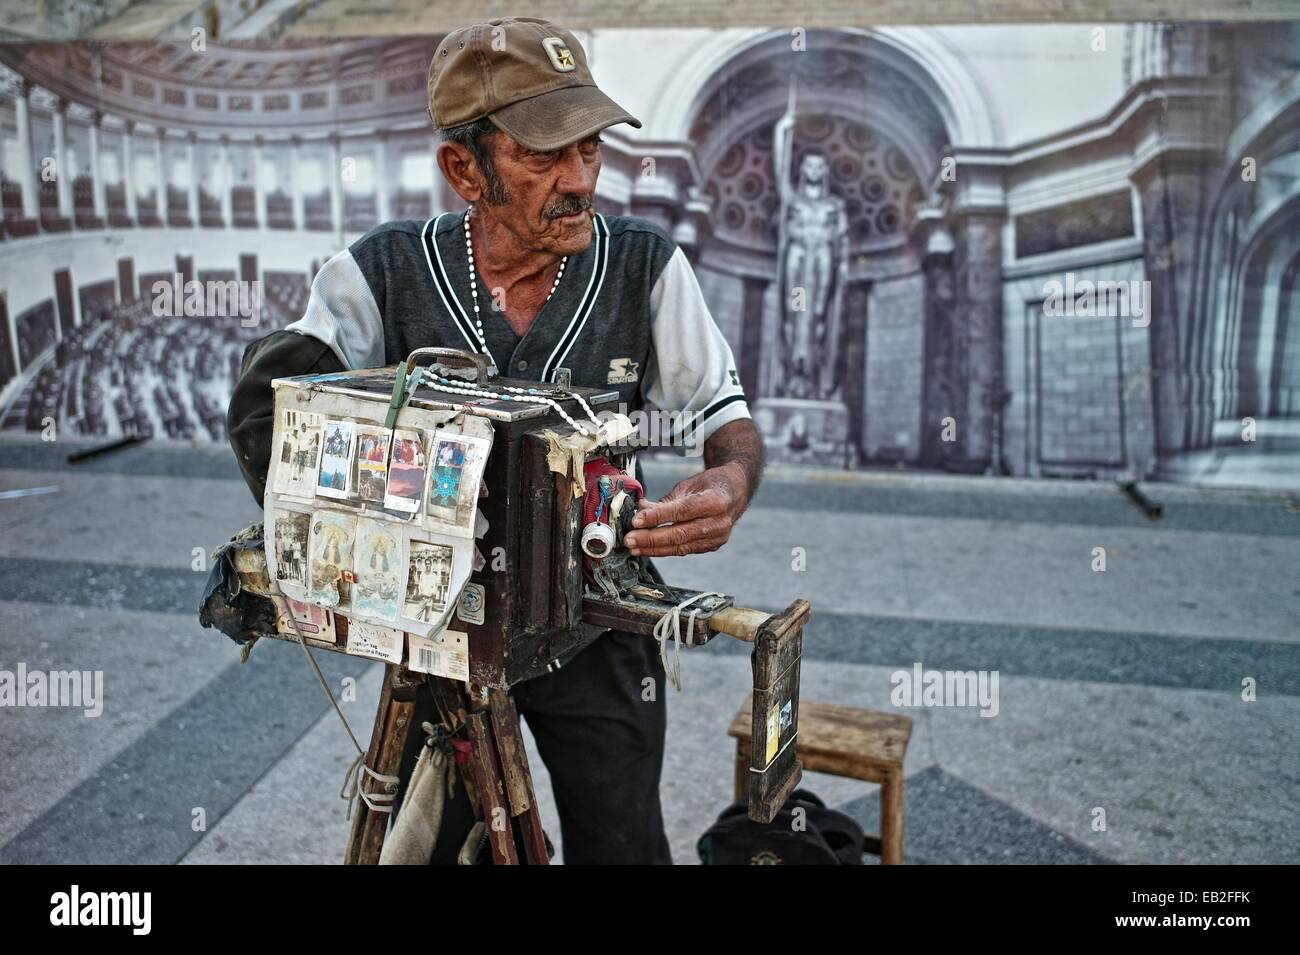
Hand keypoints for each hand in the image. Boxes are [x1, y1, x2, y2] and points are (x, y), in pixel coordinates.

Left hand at [623, 462, 747, 557]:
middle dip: (651, 538)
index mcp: (716, 500)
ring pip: (681, 546)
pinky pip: (685, 550)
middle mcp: (719, 522)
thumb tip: (641, 509)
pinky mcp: (712, 546)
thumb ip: (666, 500)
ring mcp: (717, 537)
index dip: (657, 517)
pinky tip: (649, 549)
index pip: (682, 511)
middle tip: (629, 539)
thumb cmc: (712, 485)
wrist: (736, 492)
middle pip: (680, 534)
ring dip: (654, 548)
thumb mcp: (690, 484)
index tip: (636, 520)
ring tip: (634, 547)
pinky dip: (665, 550)